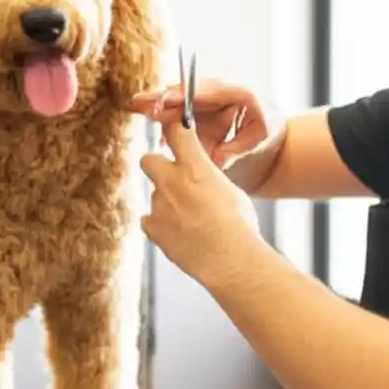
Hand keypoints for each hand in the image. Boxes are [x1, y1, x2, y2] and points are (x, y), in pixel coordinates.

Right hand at [129, 79, 274, 168]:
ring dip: (158, 101)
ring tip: (136, 104)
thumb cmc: (267, 128)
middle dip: (163, 96)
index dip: (184, 95)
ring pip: (179, 98)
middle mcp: (219, 88)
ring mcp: (207, 96)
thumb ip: (238, 148)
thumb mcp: (260, 137)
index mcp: (238, 90)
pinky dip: (163, 111)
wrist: (269, 121)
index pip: (207, 91)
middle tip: (141, 101)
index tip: (165, 100)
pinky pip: (179, 108)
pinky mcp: (199, 105)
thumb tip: (217, 160)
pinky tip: (146, 113)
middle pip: (187, 91)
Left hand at [139, 118, 265, 287]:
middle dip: (157, 165)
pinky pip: (149, 219)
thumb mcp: (230, 190)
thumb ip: (208, 177)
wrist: (232, 261)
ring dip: (167, 202)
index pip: (177, 132)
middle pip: (148, 159)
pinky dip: (160, 224)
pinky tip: (179, 232)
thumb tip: (200, 175)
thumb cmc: (239, 226)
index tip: (176, 129)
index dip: (176, 128)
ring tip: (191, 220)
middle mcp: (171, 183)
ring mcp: (159, 206)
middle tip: (172, 177)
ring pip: (155, 195)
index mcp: (195, 168)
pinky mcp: (153, 229)